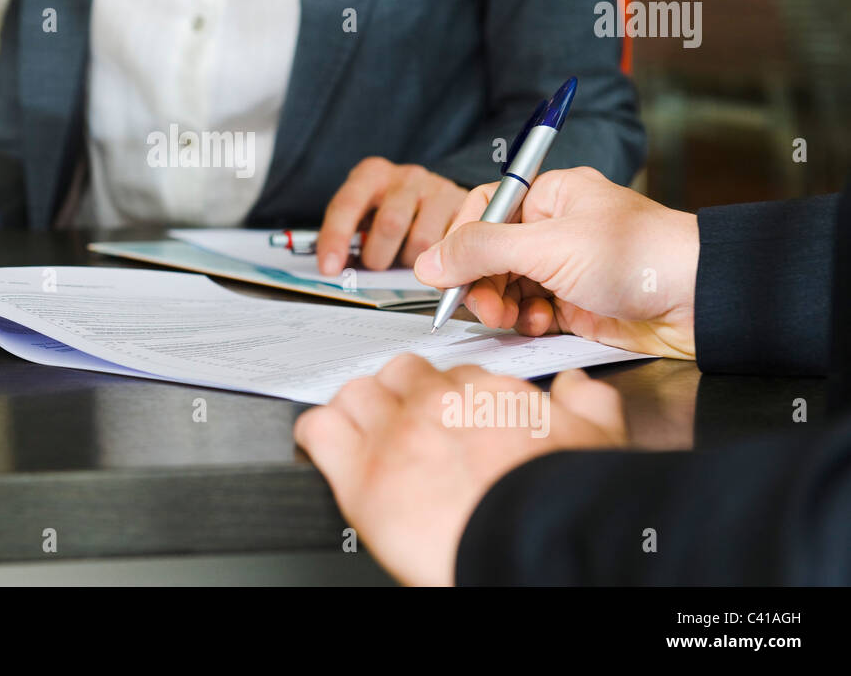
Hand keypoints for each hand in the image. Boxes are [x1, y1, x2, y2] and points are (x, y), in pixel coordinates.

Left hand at [295, 355, 626, 585]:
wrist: (538, 542)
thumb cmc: (565, 500)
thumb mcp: (597, 439)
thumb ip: (585, 402)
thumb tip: (574, 386)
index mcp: (487, 393)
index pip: (452, 373)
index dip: (447, 396)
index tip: (447, 415)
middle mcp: (436, 404)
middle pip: (398, 373)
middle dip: (399, 394)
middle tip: (404, 425)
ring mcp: (394, 434)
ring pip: (355, 393)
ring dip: (359, 411)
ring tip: (364, 436)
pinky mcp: (360, 474)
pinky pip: (320, 430)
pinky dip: (318, 434)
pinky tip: (326, 448)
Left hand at [317, 158, 466, 273]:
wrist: (432, 194)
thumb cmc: (389, 209)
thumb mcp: (364, 214)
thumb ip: (350, 235)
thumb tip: (336, 269)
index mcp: (371, 174)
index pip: (347, 205)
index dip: (335, 239)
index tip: (329, 268)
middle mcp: (405, 177)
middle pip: (389, 224)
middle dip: (378, 257)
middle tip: (377, 266)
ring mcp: (436, 188)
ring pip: (422, 241)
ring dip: (410, 262)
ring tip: (406, 257)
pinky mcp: (463, 204)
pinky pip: (450, 245)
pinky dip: (438, 261)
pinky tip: (432, 256)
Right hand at [414, 166, 698, 357]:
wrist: (701, 302)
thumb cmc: (639, 256)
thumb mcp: (548, 246)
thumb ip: (481, 251)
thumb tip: (429, 262)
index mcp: (552, 195)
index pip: (485, 209)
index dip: (463, 240)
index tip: (448, 271)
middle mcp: (556, 228)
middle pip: (491, 253)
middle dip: (481, 281)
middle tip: (483, 305)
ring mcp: (565, 268)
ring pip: (507, 286)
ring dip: (502, 304)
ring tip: (512, 318)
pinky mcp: (576, 304)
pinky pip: (530, 312)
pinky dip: (527, 321)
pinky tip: (540, 325)